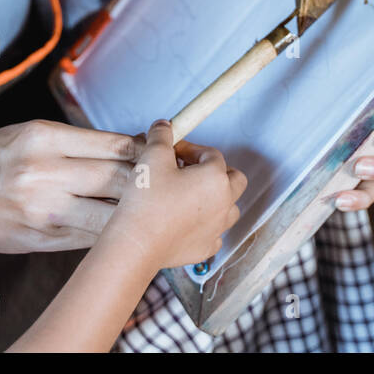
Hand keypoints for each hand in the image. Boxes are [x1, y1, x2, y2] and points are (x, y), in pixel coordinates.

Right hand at [0, 119, 144, 253]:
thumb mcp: (25, 134)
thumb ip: (74, 143)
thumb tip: (126, 150)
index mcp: (42, 138)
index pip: (114, 145)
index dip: (144, 151)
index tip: (156, 152)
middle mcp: (46, 173)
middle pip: (120, 179)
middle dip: (149, 181)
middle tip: (163, 180)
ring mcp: (46, 211)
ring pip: (112, 214)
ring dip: (136, 212)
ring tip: (148, 206)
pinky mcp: (45, 239)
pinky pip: (92, 236)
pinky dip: (111, 231)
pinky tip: (121, 226)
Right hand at [103, 120, 246, 268]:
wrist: (138, 243)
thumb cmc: (147, 200)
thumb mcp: (152, 157)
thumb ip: (162, 135)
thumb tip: (165, 125)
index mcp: (216, 177)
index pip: (212, 154)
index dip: (191, 149)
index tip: (173, 152)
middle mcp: (224, 203)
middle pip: (235, 179)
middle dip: (216, 171)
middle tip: (191, 171)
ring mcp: (218, 228)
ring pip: (229, 207)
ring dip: (216, 198)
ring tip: (190, 196)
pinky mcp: (206, 248)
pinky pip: (215, 232)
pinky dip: (206, 224)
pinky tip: (186, 221)